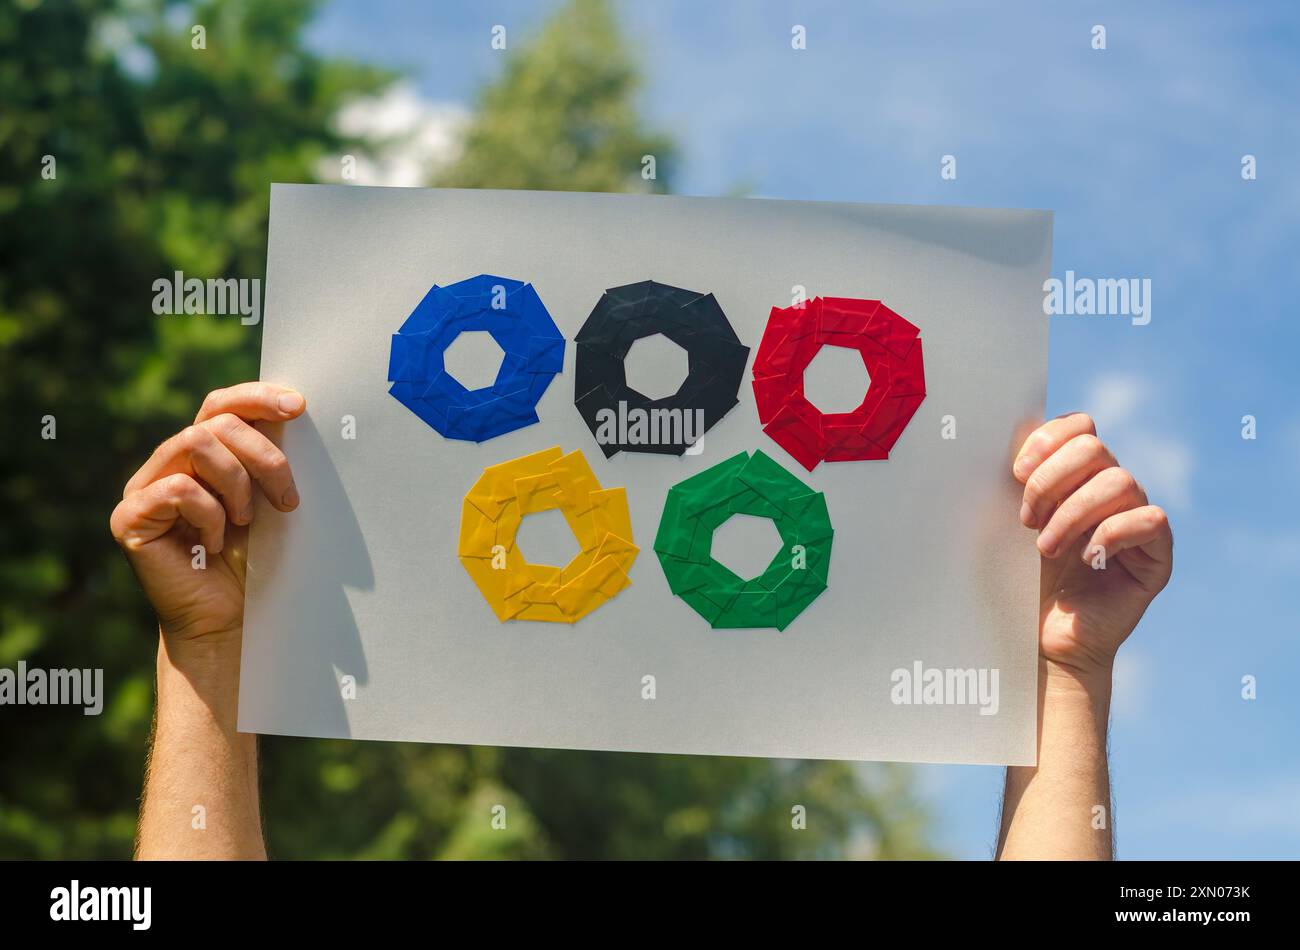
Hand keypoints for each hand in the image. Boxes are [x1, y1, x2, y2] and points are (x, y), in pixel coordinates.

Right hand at [110, 382, 306, 648]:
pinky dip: (210, 514)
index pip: (222, 405)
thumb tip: (297, 410)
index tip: (299, 406)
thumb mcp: (270, 500)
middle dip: (264, 456)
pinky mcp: (129, 517)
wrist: (230, 622)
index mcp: (202, 454)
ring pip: (197, 443)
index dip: (257, 397)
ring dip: (237, 484)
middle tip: (288, 500)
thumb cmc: (254, 562)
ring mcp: (144, 488)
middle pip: (217, 422)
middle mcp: (168, 463)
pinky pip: (178, 488)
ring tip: (246, 523)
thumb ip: (269, 458)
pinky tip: (215, 545)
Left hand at [1013, 413, 1172, 688]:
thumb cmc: (1014, 582)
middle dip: (1052, 479)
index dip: (1047, 441)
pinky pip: (1150, 521)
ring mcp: (1134, 522)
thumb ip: (1013, 476)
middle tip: (1027, 519)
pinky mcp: (1155, 557)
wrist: (1032, 641)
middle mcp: (1109, 492)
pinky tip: (1087, 559)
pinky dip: (1111, 534)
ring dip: (1074, 513)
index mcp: (1073, 477)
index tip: (1015, 474)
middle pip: (1095, 447)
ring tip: (1047, 548)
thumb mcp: (1001, 522)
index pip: (1078, 426)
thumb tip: (1014, 425)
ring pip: (1121, 482)